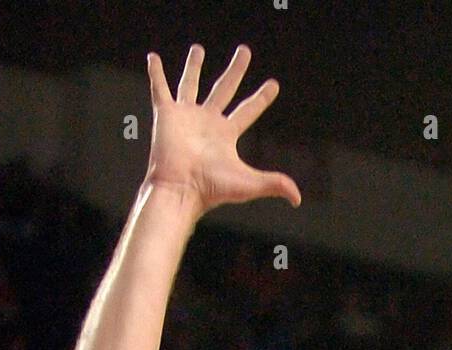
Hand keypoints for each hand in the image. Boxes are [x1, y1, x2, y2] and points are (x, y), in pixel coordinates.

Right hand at [145, 44, 300, 215]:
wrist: (181, 189)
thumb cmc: (211, 189)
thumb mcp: (248, 184)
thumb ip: (274, 184)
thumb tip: (297, 198)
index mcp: (226, 135)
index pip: (249, 110)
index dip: (262, 98)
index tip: (274, 84)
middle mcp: (207, 122)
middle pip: (225, 89)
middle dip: (236, 70)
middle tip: (244, 52)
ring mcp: (186, 116)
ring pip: (191, 84)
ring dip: (194, 66)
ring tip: (198, 49)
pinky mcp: (166, 114)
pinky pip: (160, 88)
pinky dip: (156, 73)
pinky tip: (153, 58)